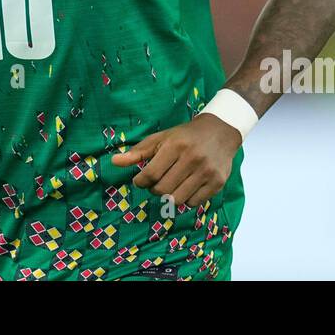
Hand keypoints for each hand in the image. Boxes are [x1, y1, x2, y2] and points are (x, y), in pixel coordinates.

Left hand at [109, 114, 243, 207]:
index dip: (141, 182)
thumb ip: (138, 152)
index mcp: (175, 146)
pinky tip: (185, 188)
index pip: (151, 174)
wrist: (220, 131)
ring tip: (170, 185)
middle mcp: (192, 158)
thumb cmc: (185, 136)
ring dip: (169, 196)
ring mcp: (206, 172)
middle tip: (156, 182)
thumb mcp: (161, 138)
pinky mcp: (217, 183)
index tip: (140, 180)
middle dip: (154, 189)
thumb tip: (114, 162)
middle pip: (163, 190)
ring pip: (177, 199)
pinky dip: (185, 200)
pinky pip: (193, 203)